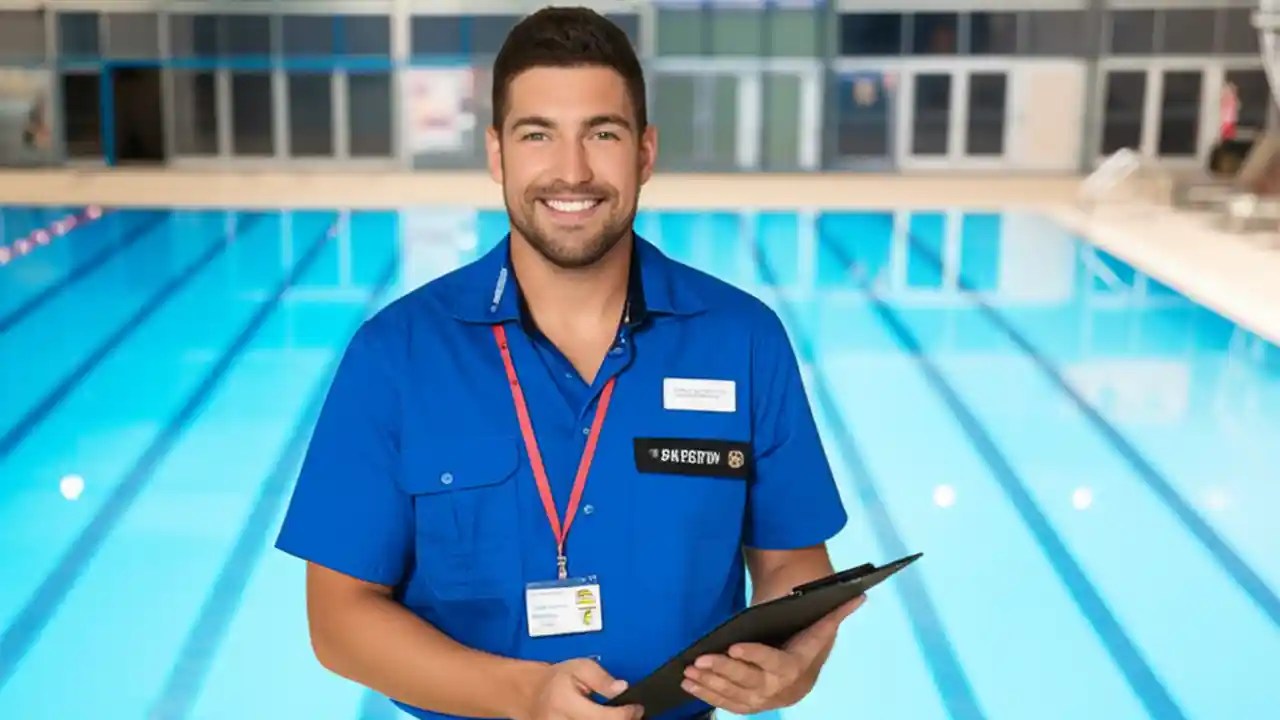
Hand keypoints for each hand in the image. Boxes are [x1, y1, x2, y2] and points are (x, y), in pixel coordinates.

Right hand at [517, 658, 644, 719]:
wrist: (529, 694)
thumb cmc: (554, 680)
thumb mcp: (578, 667)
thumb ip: (601, 677)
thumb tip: (622, 688)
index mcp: (564, 703)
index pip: (603, 717)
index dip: (626, 714)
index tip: (636, 708)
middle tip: (631, 714)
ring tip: (616, 716)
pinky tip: (604, 719)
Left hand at [680, 595, 864, 713]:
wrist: (803, 666)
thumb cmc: (804, 638)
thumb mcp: (818, 623)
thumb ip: (835, 612)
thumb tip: (861, 595)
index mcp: (797, 668)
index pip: (775, 664)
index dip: (755, 657)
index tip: (733, 647)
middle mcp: (780, 689)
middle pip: (749, 682)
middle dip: (723, 671)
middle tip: (700, 659)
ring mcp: (763, 701)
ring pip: (734, 695)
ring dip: (710, 684)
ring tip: (689, 670)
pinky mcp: (748, 705)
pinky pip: (725, 703)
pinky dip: (706, 694)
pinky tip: (688, 683)